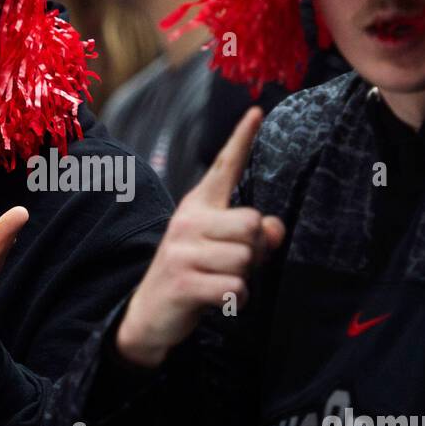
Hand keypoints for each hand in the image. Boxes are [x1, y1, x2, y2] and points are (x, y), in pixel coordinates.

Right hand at [115, 108, 284, 368]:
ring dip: (243, 278)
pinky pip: (234, 287)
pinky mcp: (183, 281)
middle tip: (232, 264)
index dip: (242, 139)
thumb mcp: (222, 249)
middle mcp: (188, 221)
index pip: (225, 167)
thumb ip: (253, 235)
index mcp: (198, 206)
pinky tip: (217, 301)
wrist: (149, 314)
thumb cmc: (194, 274)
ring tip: (219, 281)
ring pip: (246, 258)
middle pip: (253, 223)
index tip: (257, 111)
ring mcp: (182, 251)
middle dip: (254, 250)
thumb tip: (275, 229)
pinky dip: (235, 300)